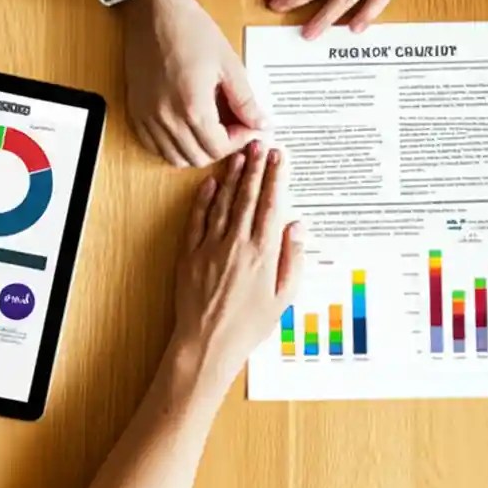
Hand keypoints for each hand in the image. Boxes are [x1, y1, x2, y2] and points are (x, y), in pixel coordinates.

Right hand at [122, 0, 266, 166]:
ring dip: (196, 150)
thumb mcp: (229, 64)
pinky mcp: (135, 112)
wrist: (156, 12)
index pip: (220, 148)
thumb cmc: (193, 32)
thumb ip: (246, 100)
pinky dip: (171, 146)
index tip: (247, 126)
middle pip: (199, 157)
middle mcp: (167, 118)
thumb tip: (261, 124)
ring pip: (174, 157)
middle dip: (221, 147)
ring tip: (210, 128)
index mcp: (193, 107)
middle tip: (232, 127)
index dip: (239, 141)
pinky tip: (185, 127)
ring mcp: (147, 117)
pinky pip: (153, 146)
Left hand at [171, 142, 304, 386]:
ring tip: (240, 156)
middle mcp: (237, 243)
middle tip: (261, 144)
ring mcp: (211, 247)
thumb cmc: (249, 325)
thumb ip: (292, 258)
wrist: (208, 343)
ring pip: (224, 202)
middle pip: (248, 197)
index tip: (279, 157)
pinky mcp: (190, 255)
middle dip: (256, 168)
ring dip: (233, 177)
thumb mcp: (284, 297)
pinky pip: (197, 220)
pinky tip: (211, 184)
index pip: (271, 205)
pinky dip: (203, 199)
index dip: (276, 177)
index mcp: (263, 253)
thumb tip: (297, 226)